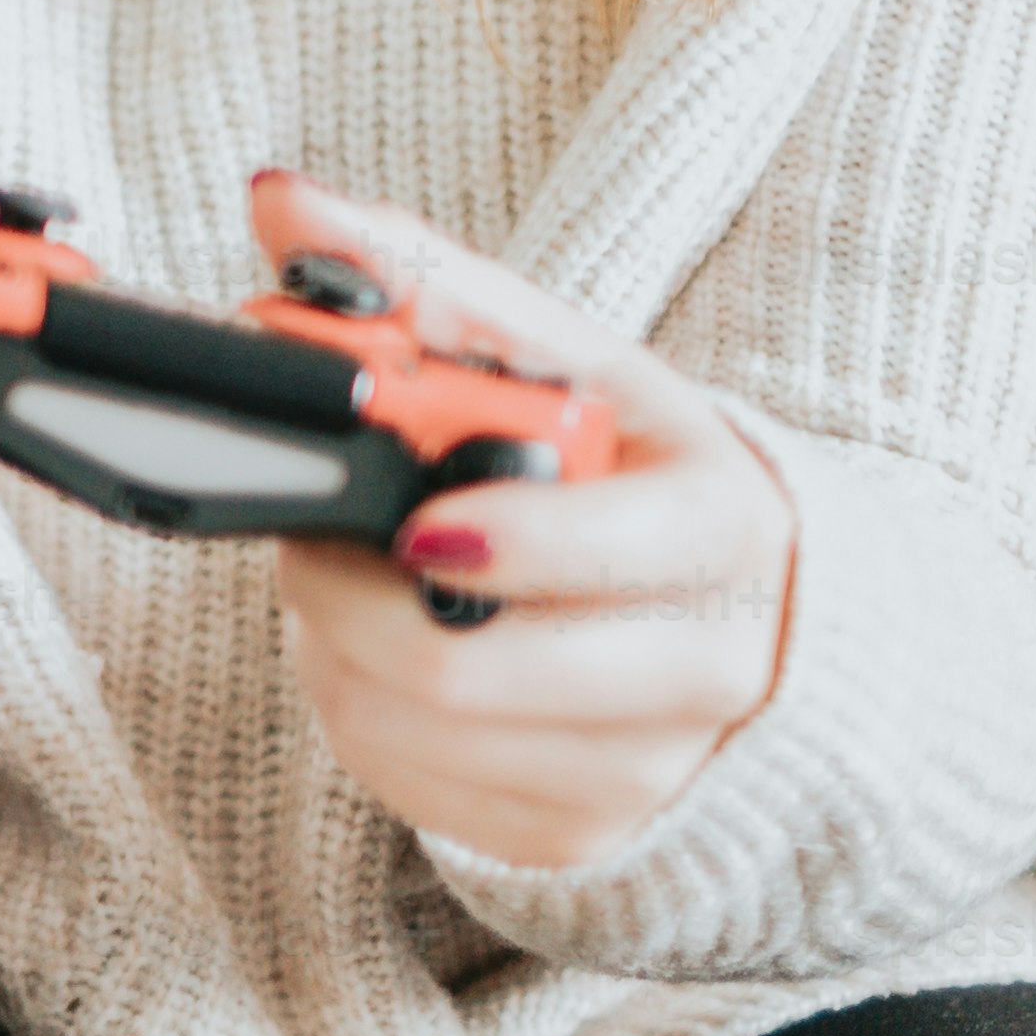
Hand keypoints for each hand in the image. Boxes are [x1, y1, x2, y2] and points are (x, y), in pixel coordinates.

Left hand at [248, 170, 793, 868]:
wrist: (756, 617)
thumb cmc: (636, 471)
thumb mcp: (567, 361)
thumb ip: (424, 280)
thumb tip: (280, 200)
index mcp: (726, 529)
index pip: (606, 556)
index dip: (495, 541)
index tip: (412, 520)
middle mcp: (709, 666)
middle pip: (471, 669)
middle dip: (348, 594)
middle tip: (319, 534)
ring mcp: (648, 768)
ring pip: (417, 729)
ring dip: (338, 649)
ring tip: (357, 581)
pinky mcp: (583, 834)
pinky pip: (412, 786)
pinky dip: (361, 713)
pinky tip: (387, 653)